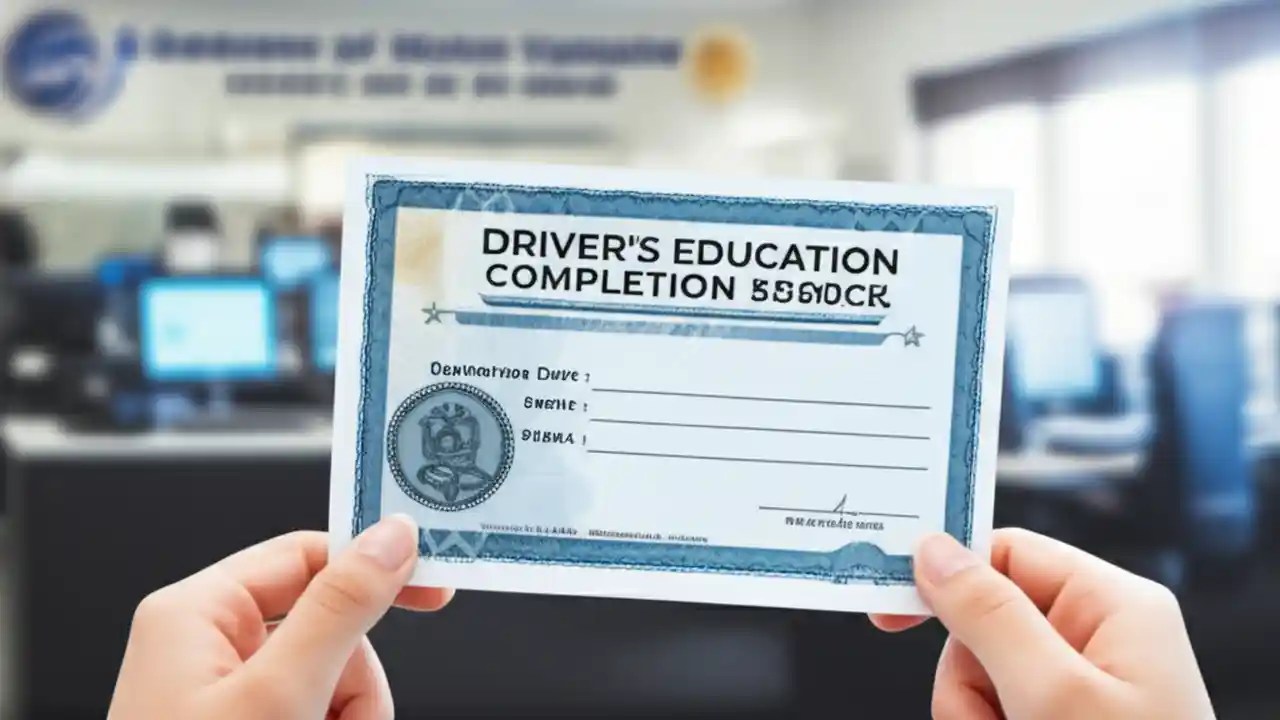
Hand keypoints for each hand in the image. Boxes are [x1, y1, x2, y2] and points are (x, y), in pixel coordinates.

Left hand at [108, 516, 450, 719]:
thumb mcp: (280, 693)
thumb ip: (340, 609)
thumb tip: (389, 538)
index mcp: (197, 614)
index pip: (305, 555)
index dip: (371, 565)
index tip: (432, 586)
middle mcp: (209, 649)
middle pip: (331, 628)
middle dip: (356, 685)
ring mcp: (229, 697)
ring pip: (334, 682)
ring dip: (351, 719)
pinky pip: (320, 715)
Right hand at [871, 529, 1213, 719]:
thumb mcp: (1051, 693)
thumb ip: (988, 614)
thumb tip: (933, 550)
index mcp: (1114, 606)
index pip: (1008, 553)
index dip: (946, 575)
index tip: (889, 610)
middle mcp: (1098, 639)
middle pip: (982, 624)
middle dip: (968, 681)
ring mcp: (1079, 688)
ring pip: (977, 678)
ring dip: (974, 717)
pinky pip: (990, 711)